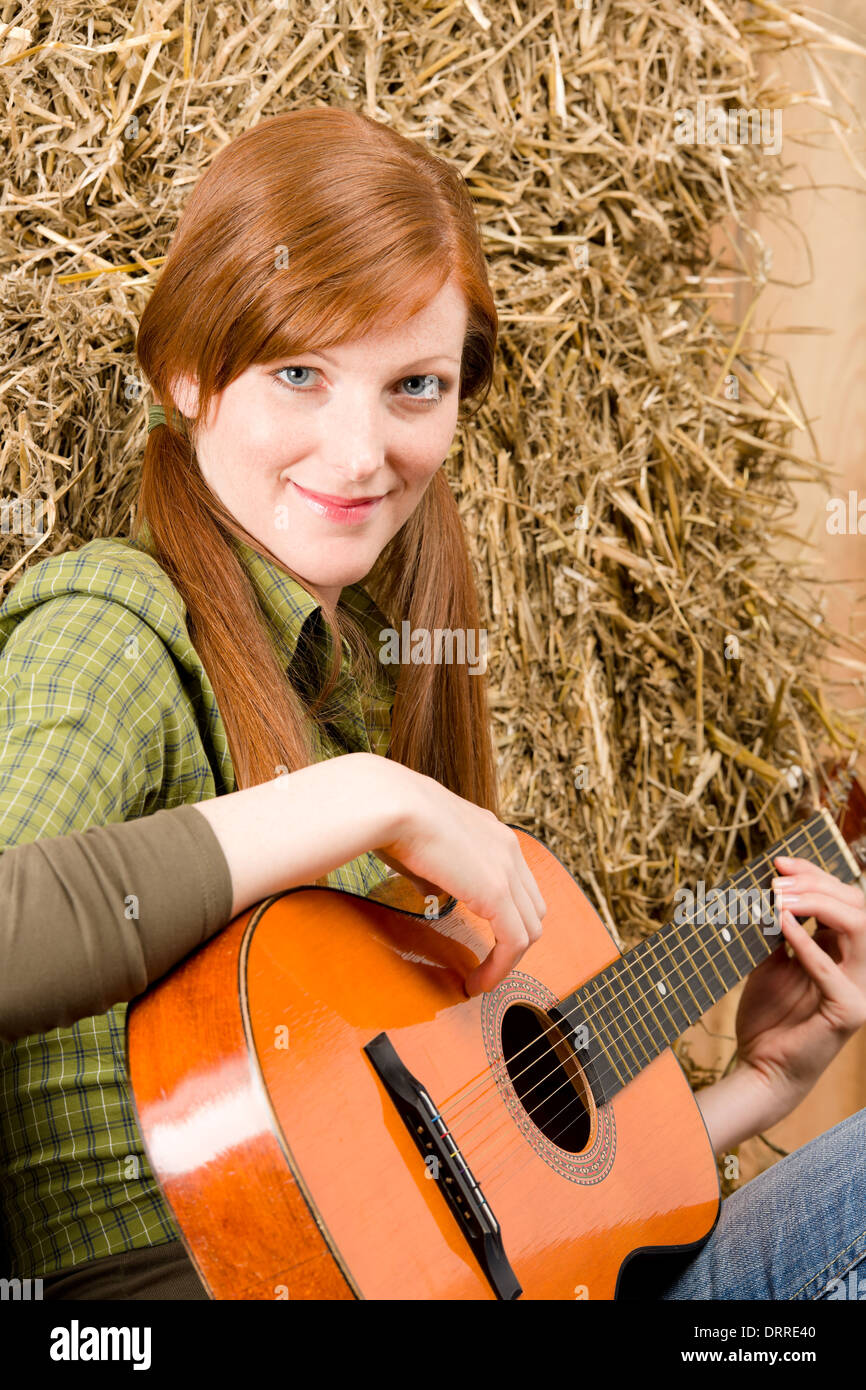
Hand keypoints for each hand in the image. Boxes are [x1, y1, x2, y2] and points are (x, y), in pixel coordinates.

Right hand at [374, 765, 546, 995]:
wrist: (390, 803)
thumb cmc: (391, 818)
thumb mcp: (421, 845)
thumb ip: (434, 870)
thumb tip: (430, 891)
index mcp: (491, 832)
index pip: (517, 882)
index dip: (505, 916)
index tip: (483, 938)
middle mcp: (507, 847)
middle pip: (532, 908)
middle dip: (513, 941)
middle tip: (486, 964)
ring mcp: (506, 869)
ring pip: (529, 929)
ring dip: (508, 961)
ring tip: (481, 980)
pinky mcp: (496, 892)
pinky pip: (513, 942)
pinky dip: (500, 968)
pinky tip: (478, 982)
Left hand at [731, 854, 865, 1126]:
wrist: (759, 1066)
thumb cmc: (767, 1015)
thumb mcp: (770, 959)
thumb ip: (777, 927)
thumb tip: (769, 884)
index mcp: (845, 951)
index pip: (845, 899)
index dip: (815, 875)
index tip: (778, 862)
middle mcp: (860, 967)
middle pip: (858, 907)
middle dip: (817, 884)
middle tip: (777, 877)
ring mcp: (859, 990)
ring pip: (860, 929)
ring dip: (818, 905)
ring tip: (779, 898)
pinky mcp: (848, 1013)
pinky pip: (833, 972)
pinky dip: (807, 945)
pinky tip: (781, 925)